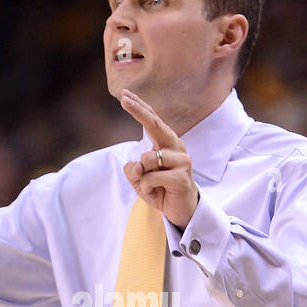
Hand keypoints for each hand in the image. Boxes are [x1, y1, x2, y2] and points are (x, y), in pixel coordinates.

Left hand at [119, 90, 199, 229]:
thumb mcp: (140, 180)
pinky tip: (157, 192)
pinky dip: (146, 187)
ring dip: (141, 176)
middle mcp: (177, 147)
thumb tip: (137, 165)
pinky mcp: (182, 177)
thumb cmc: (161, 190)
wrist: (182, 212)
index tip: (124, 95)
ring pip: (146, 159)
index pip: (152, 122)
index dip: (139, 108)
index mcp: (168, 144)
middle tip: (123, 98)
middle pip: (155, 125)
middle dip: (138, 111)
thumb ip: (133, 170)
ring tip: (152, 186)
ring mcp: (182, 161)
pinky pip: (151, 177)